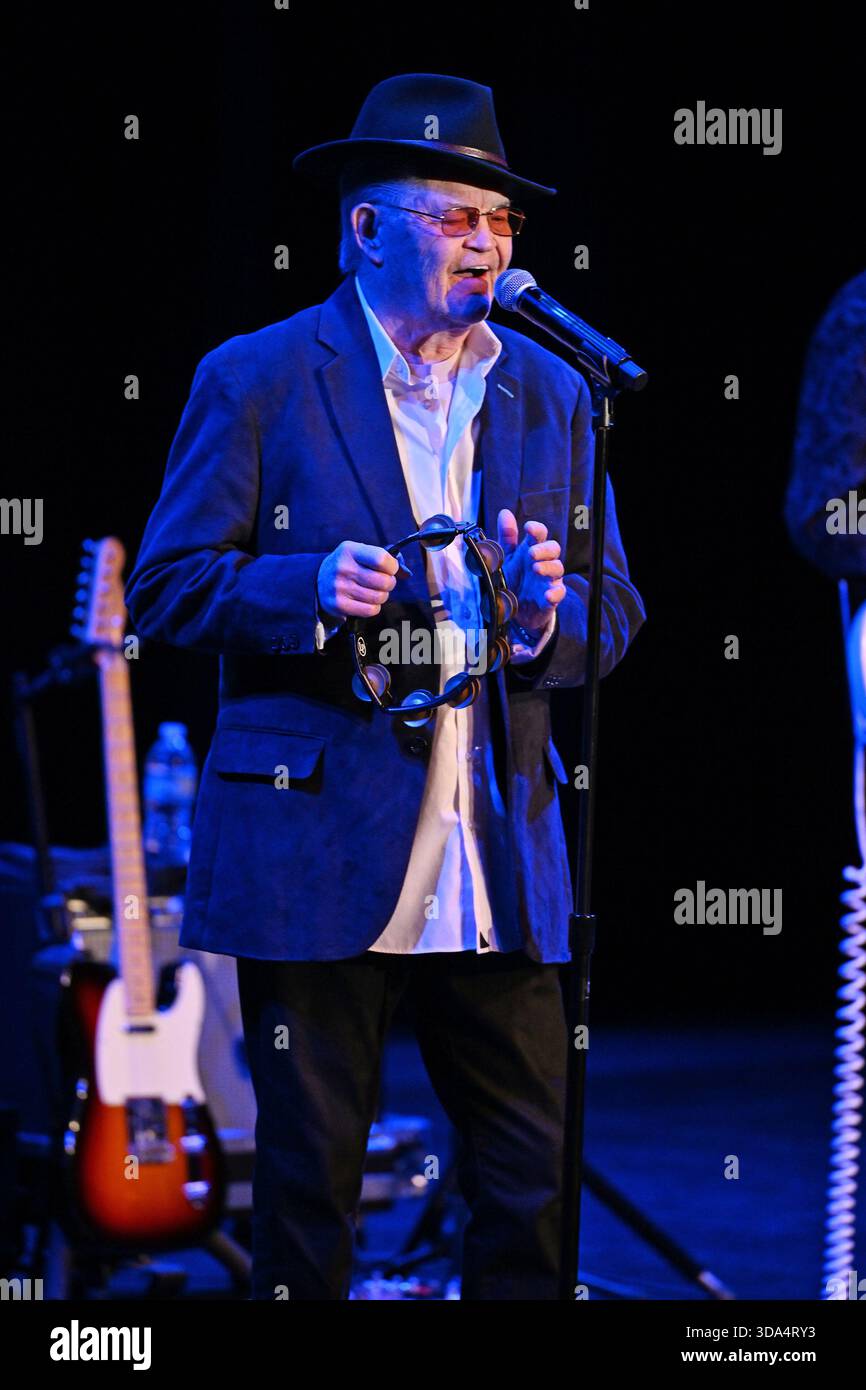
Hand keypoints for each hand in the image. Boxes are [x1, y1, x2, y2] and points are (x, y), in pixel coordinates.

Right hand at [316, 541, 398, 619]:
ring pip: (379, 598)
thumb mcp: (360, 553)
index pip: (382, 559)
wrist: (317, 579)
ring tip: (374, 591)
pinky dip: (374, 607)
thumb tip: (406, 573)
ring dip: (382, 596)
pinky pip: (370, 610)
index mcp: (350, 550)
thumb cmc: (348, 565)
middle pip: (383, 582)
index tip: (389, 569)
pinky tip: (367, 601)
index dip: (393, 566)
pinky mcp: (338, 604)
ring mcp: (339, 587)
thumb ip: (384, 558)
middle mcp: (343, 568)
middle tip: (383, 582)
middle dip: (389, 583)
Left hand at [497, 509, 565, 633]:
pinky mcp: (552, 597)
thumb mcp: (506, 558)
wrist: (516, 609)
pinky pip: (558, 593)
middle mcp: (543, 562)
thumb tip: (505, 512)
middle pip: (553, 548)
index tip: (528, 527)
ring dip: (548, 567)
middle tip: (531, 553)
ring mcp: (549, 579)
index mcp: (531, 550)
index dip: (536, 529)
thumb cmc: (514, 579)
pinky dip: (554, 593)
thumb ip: (507, 537)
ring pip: (557, 568)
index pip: (539, 534)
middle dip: (544, 549)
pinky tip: (546, 594)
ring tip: (536, 569)